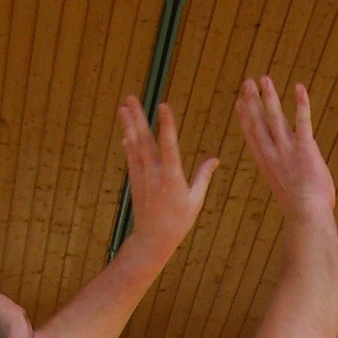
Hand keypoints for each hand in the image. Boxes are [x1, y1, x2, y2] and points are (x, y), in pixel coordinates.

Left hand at [118, 95, 217, 265]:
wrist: (152, 240)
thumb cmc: (178, 222)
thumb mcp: (195, 201)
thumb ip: (203, 177)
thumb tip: (215, 160)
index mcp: (172, 177)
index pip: (169, 145)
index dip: (166, 124)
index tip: (163, 106)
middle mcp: (154, 173)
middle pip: (145, 140)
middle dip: (138, 117)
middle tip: (131, 97)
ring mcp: (142, 176)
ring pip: (134, 145)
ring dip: (128, 125)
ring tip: (123, 107)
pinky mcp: (135, 181)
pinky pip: (131, 158)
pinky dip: (129, 144)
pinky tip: (125, 133)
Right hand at [237, 77, 334, 218]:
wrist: (307, 217)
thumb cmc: (302, 212)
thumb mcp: (287, 191)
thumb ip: (287, 178)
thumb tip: (292, 178)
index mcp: (267, 165)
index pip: (253, 136)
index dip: (245, 117)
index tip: (240, 102)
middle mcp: (273, 155)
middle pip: (259, 122)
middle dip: (253, 100)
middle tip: (247, 82)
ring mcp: (287, 151)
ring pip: (275, 118)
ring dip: (269, 97)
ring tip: (264, 79)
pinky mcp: (305, 149)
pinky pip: (303, 122)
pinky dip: (301, 104)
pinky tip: (299, 88)